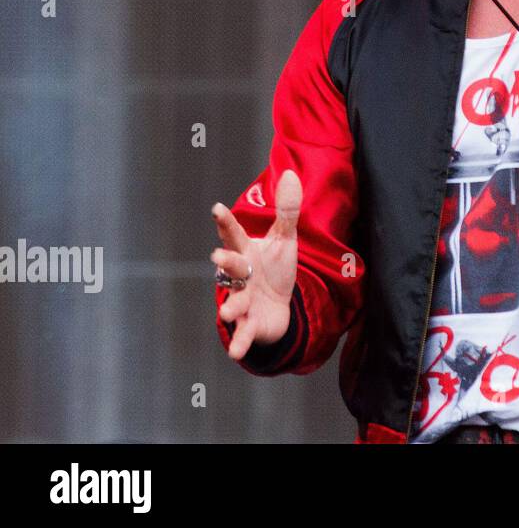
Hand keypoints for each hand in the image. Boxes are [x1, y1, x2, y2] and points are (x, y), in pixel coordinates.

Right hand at [210, 169, 300, 359]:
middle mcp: (240, 276)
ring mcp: (243, 301)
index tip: (216, 208)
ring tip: (228, 312)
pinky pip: (244, 334)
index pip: (234, 234)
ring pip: (234, 302)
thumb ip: (287, 210)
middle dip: (226, 263)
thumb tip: (292, 175)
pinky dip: (239, 343)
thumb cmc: (275, 268)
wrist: (279, 306)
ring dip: (231, 307)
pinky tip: (235, 352)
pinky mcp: (250, 325)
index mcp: (246, 252)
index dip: (225, 222)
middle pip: (232, 268)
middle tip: (218, 258)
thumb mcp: (285, 238)